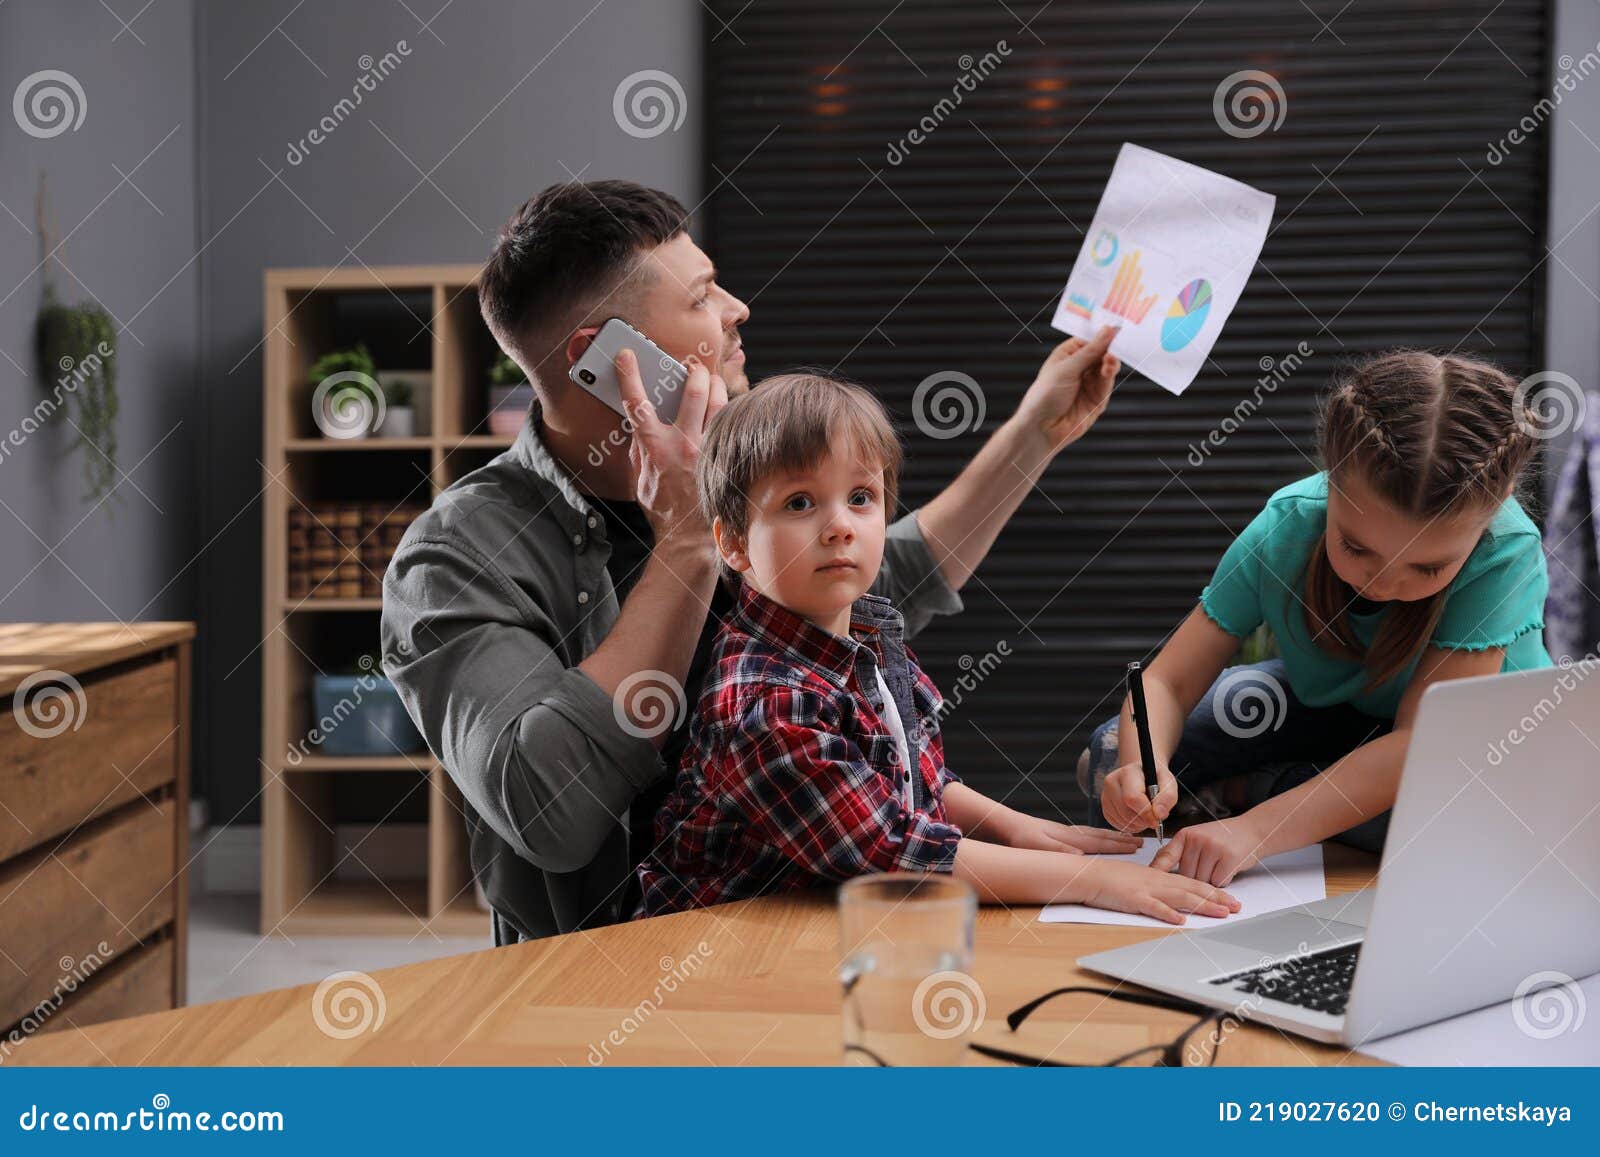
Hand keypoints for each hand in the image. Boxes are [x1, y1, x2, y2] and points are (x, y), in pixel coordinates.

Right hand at [617, 349, 727, 543]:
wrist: (688, 534)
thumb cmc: (662, 506)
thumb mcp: (639, 476)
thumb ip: (637, 446)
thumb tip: (635, 422)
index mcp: (653, 447)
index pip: (637, 402)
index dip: (629, 374)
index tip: (626, 354)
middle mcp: (682, 444)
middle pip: (692, 391)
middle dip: (692, 370)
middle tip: (689, 365)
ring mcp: (706, 449)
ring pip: (718, 402)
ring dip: (713, 384)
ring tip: (708, 379)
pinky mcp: (723, 455)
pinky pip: (728, 422)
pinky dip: (724, 409)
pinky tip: (721, 406)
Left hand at [1000, 812, 1143, 855]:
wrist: (1005, 824)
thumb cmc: (1020, 838)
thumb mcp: (1039, 846)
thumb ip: (1060, 851)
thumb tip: (1082, 856)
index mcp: (1071, 839)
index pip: (1101, 843)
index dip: (1120, 846)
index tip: (1137, 846)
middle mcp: (1071, 833)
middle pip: (1102, 836)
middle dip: (1121, 839)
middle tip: (1140, 841)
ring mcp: (1065, 831)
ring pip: (1094, 833)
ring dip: (1111, 836)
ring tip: (1125, 837)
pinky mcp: (1057, 832)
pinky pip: (1084, 833)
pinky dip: (1096, 835)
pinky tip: (1096, 837)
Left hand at [1014, 327, 1120, 452]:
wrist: (1042, 428)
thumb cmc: (1045, 395)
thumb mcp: (1067, 368)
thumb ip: (1091, 351)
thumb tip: (1108, 330)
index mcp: (1067, 356)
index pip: (1089, 341)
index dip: (1102, 335)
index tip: (1115, 329)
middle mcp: (1079, 369)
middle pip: (1101, 354)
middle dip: (1109, 349)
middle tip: (1117, 344)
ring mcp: (1088, 384)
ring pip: (1107, 369)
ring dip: (1110, 363)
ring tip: (1110, 360)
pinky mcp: (1096, 400)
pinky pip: (1107, 384)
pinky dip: (1109, 376)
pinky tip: (1109, 369)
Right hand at [1078, 859, 1240, 925]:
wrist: (1089, 874)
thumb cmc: (1112, 878)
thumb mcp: (1140, 879)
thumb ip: (1157, 887)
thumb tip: (1173, 897)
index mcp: (1160, 876)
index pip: (1193, 883)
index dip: (1214, 891)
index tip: (1231, 899)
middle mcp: (1158, 881)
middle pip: (1193, 889)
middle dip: (1217, 898)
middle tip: (1237, 907)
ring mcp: (1147, 889)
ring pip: (1180, 897)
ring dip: (1203, 905)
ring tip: (1221, 913)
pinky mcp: (1134, 898)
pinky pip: (1154, 907)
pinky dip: (1168, 913)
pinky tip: (1181, 920)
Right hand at [1101, 761, 1177, 833]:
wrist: (1142, 775)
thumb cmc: (1156, 779)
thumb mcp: (1168, 783)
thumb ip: (1167, 797)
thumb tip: (1158, 814)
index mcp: (1128, 772)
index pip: (1132, 798)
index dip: (1146, 813)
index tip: (1157, 819)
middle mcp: (1112, 782)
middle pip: (1126, 811)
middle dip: (1143, 821)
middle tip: (1152, 819)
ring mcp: (1105, 794)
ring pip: (1121, 820)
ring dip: (1137, 825)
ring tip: (1145, 817)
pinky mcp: (1105, 806)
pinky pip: (1116, 824)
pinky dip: (1129, 826)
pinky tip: (1137, 818)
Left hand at [1150, 817, 1263, 886]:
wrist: (1252, 830)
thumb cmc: (1223, 838)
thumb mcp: (1197, 838)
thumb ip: (1181, 852)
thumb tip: (1159, 871)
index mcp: (1185, 835)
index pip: (1165, 856)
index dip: (1156, 871)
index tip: (1146, 882)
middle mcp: (1197, 839)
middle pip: (1185, 876)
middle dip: (1196, 878)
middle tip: (1209, 866)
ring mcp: (1213, 848)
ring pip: (1202, 882)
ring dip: (1210, 880)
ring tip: (1219, 865)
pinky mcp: (1229, 858)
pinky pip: (1218, 882)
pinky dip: (1224, 880)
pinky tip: (1228, 868)